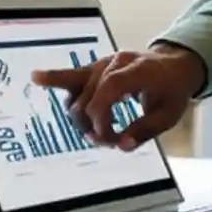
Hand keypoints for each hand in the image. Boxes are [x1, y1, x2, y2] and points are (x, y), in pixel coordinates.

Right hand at [31, 43, 205, 150]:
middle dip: (94, 126)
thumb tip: (122, 147)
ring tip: (96, 131)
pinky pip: (71, 75)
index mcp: (136, 71)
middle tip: (110, 141)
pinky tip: (36, 78)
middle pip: (88, 99)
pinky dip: (55, 78)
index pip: (106, 94)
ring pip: (76, 93)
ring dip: (81, 118)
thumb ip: (145, 131)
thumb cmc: (172, 90)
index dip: (102, 121)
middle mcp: (115, 64)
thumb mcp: (169, 114)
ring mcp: (103, 65)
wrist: (175, 66)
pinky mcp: (95, 69)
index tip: (111, 140)